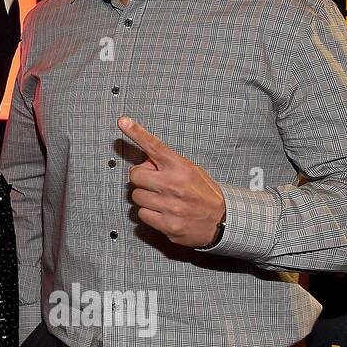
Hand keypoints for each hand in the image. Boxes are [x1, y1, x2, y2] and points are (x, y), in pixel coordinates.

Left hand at [119, 116, 225, 247]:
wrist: (223, 221)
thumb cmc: (205, 194)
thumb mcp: (192, 171)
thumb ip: (169, 164)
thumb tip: (146, 161)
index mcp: (181, 168)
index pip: (154, 146)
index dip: (136, 133)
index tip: (123, 121)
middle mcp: (174, 185)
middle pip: (135, 175)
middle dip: (141, 178)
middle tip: (153, 183)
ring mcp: (170, 206)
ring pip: (136, 196)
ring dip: (145, 197)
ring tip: (162, 199)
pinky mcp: (167, 224)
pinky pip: (142, 214)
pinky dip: (149, 213)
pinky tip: (163, 212)